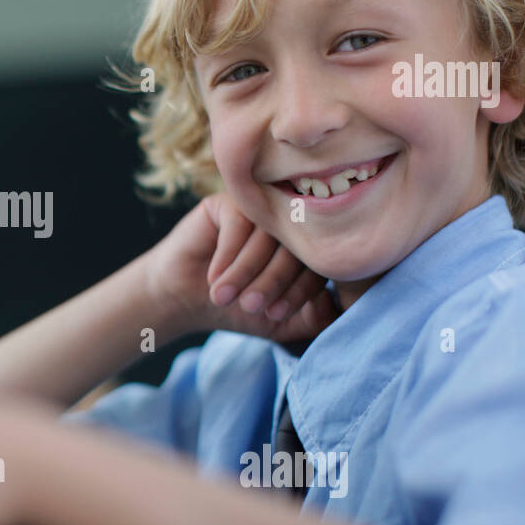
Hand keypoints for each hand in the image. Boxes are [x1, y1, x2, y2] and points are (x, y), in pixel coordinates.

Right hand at [143, 193, 337, 342]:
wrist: (182, 298)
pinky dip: (228, 254)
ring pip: (266, 236)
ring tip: (224, 296)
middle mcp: (290, 226)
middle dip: (272, 281)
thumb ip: (313, 319)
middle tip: (250, 306)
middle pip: (295, 248)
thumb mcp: (278, 323)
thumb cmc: (233, 308)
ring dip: (245, 270)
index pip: (318, 265)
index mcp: (308, 251)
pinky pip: (239, 222)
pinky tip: (213, 276)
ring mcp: (261, 210)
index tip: (274, 316)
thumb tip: (342, 310)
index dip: (299, 292)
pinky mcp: (230, 201)